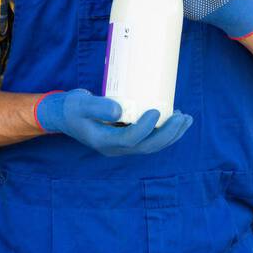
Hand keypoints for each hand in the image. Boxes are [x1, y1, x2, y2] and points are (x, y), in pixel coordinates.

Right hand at [33, 89, 192, 155]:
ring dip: (172, 134)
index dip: (146, 128)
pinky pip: (150, 140)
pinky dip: (165, 131)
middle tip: (183, 116)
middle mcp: (116, 148)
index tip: (156, 110)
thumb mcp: (80, 104)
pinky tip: (176, 119)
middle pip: (147, 147)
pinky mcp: (127, 138)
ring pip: (152, 146)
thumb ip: (97, 106)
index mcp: (104, 142)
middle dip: (168, 133)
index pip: (130, 140)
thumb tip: (120, 110)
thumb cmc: (71, 108)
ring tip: (186, 119)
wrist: (65, 115)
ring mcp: (122, 145)